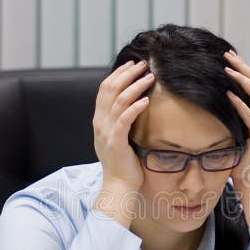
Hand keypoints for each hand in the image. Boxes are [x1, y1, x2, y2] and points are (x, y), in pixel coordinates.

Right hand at [92, 60, 154, 192]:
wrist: (118, 184)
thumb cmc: (123, 162)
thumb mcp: (116, 137)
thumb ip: (119, 121)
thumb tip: (131, 105)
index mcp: (99, 120)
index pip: (104, 89)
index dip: (117, 74)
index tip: (132, 64)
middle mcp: (100, 123)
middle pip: (110, 89)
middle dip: (127, 74)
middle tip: (143, 64)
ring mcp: (106, 132)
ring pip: (118, 101)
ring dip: (135, 86)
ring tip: (150, 77)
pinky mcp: (116, 142)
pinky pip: (125, 120)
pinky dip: (135, 107)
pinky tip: (146, 100)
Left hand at [224, 50, 249, 190]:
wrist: (247, 178)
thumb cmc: (234, 155)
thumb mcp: (228, 129)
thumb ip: (225, 115)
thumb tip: (207, 98)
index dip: (242, 68)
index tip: (228, 55)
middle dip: (243, 67)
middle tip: (228, 55)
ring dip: (242, 80)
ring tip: (229, 70)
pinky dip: (240, 104)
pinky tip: (229, 94)